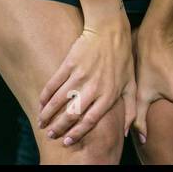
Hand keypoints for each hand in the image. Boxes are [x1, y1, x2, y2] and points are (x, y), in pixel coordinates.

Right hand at [37, 11, 133, 145]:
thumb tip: (127, 132)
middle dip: (58, 127)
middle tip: (50, 133)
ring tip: (42, 122)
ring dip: (47, 114)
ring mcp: (80, 75)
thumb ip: (131, 109)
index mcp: (109, 94)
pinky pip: (52, 84)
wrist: (110, 30)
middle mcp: (94, 87)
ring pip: (58, 101)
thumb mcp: (131, 84)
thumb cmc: (123, 58)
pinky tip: (41, 103)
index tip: (66, 141)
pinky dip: (44, 96)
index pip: (90, 120)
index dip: (77, 133)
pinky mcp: (69, 64)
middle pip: (72, 114)